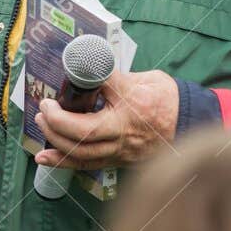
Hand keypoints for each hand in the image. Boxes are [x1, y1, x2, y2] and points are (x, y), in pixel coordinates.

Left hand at [34, 69, 179, 169]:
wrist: (190, 121)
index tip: (50, 100)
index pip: (90, 121)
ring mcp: (122, 153)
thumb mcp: (141, 79)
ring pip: (82, 156)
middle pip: (82, 140)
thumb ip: (111, 77)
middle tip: (43, 110)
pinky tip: (47, 157)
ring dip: (56, 143)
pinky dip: (65, 161)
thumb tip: (84, 66)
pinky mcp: (121, 161)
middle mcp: (124, 137)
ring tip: (41, 126)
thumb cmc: (166, 98)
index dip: (63, 113)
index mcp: (130, 112)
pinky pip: (89, 164)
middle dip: (55, 126)